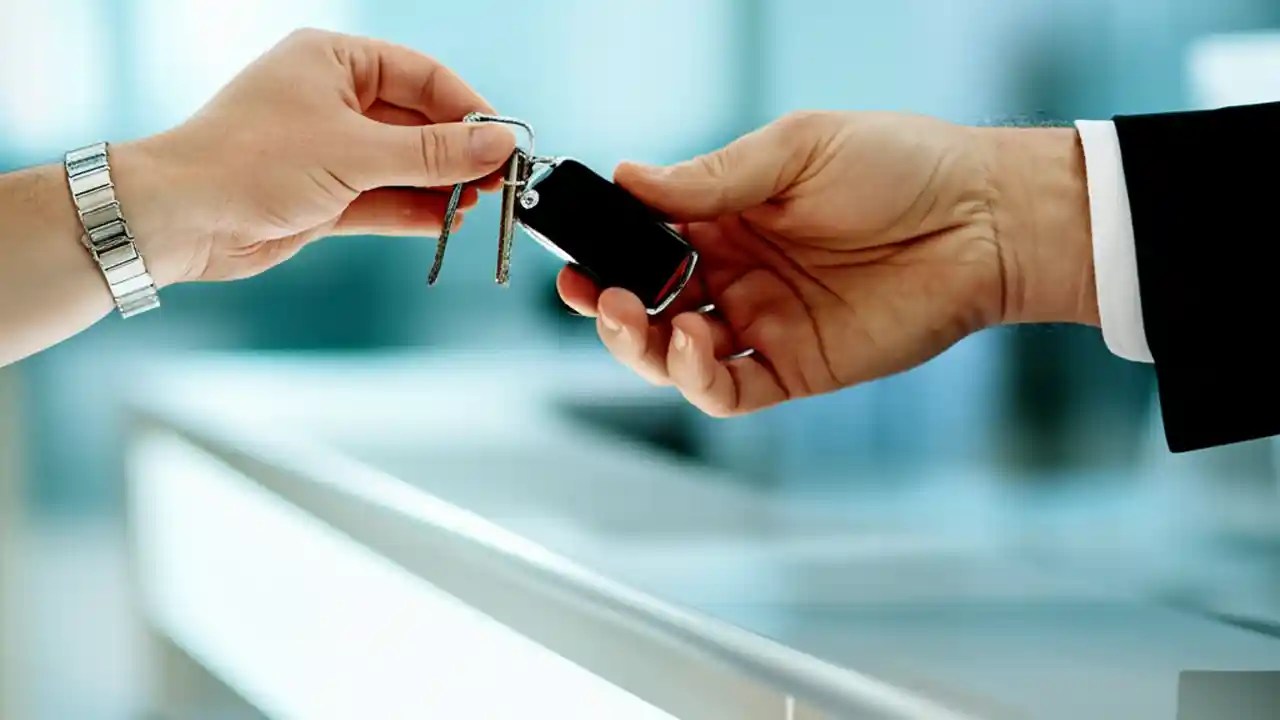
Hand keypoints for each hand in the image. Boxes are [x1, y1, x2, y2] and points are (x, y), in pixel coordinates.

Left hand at [112, 28, 516, 285]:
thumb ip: (432, 154)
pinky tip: (446, 222)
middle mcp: (331, 100)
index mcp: (333, 62)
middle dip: (457, 153)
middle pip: (417, 122)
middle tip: (498, 179)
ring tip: (476, 203)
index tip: (503, 140)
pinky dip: (413, 211)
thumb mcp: (355, 152)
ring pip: (402, 165)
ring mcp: (328, 150)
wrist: (181, 220)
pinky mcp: (324, 196)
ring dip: (439, 186)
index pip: (422, 76)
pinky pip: (383, 200)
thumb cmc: (248, 162)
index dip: (467, 107)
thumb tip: (497, 145)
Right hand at [559, 111, 1093, 416]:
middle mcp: (736, 273)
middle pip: (648, 305)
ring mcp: (763, 324)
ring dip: (640, 344)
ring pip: (674, 355)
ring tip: (632, 315)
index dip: (604, 249)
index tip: (574, 248)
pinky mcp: (796, 367)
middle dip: (607, 305)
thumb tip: (630, 177)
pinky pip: (729, 390)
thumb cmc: (902, 165)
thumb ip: (714, 176)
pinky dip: (696, 378)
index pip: (644, 240)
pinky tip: (692, 343)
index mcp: (728, 216)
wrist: (984, 218)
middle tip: (591, 292)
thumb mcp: (798, 149)